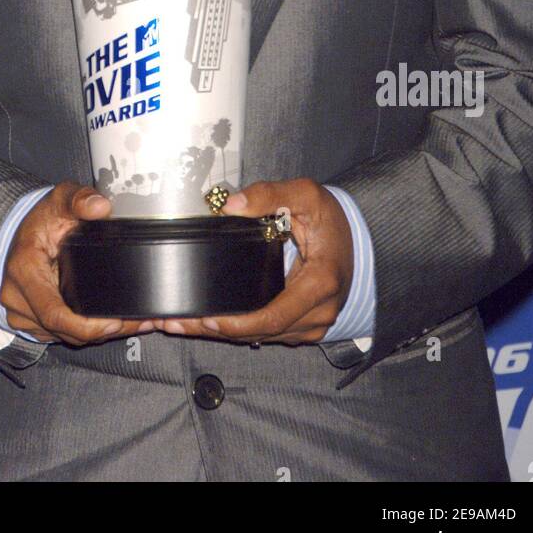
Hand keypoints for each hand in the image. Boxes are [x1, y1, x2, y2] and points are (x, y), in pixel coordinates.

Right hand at [0, 182, 152, 344]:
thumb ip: (80, 198)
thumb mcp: (60, 199)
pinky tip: (113, 321)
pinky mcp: (32, 323)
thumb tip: (101, 207)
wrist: (22, 234)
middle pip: (66, 331)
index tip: (115, 322)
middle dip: (106, 331)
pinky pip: (62, 335)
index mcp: (24, 270)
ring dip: (101, 334)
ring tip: (135, 320)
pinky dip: (88, 331)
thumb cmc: (41, 220)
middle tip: (142, 321)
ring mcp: (23, 315)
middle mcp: (18, 298)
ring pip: (66, 337)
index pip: (54, 313)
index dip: (86, 326)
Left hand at [150, 178, 353, 343]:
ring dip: (221, 333)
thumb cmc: (331, 219)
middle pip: (261, 332)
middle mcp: (318, 311)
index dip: (240, 323)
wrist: (356, 238)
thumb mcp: (305, 195)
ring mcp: (312, 324)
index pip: (275, 316)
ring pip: (261, 337)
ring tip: (182, 323)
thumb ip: (269, 195)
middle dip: (216, 331)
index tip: (210, 320)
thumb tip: (232, 206)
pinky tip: (210, 322)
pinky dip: (238, 329)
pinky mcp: (303, 327)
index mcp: (320, 282)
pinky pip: (268, 333)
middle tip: (175, 323)